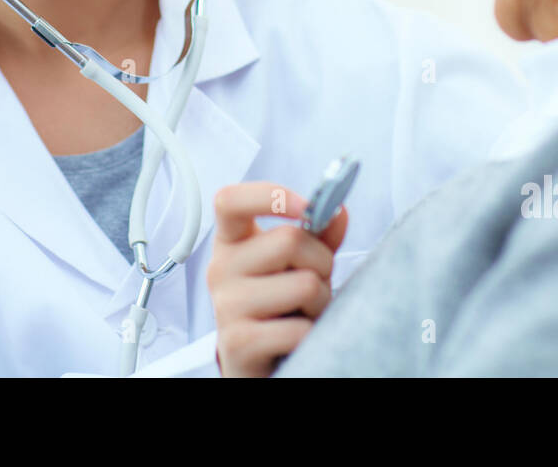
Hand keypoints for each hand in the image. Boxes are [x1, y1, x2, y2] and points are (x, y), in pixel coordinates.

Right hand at [207, 182, 348, 376]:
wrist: (259, 361)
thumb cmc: (281, 305)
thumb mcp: (297, 264)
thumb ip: (318, 235)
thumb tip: (337, 211)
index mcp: (231, 242)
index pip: (231, 201)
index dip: (271, 196)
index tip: (307, 207)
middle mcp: (220, 269)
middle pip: (289, 240)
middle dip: (320, 263)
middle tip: (314, 283)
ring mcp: (226, 306)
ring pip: (304, 284)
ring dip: (320, 302)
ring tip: (304, 313)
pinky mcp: (238, 343)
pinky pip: (299, 328)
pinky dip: (312, 334)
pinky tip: (297, 338)